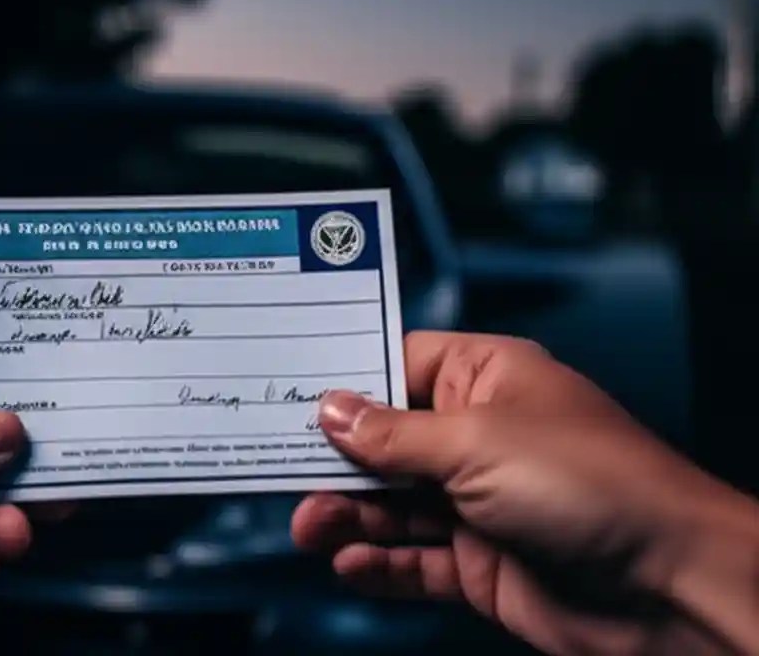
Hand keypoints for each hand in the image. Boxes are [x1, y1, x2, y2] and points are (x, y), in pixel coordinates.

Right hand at [291, 331, 758, 655]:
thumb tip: (333, 411)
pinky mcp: (480, 563)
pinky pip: (413, 560)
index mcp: (489, 380)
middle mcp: (480, 437)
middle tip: (284, 470)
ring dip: (347, 514)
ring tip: (311, 525)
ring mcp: (479, 503)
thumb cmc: (597, 486)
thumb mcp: (476, 442)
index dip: (347, 381)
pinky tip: (351, 560)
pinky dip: (379, 561)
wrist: (668, 587)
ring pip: (390, 505)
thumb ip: (393, 435)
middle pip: (384, 442)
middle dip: (336, 460)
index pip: (400, 366)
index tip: (291, 395)